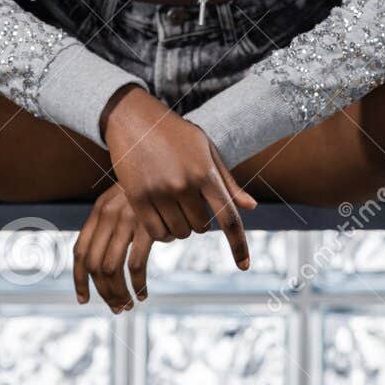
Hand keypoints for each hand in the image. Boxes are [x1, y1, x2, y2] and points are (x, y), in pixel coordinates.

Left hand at [73, 184, 155, 311]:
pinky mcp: (147, 227)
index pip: (79, 252)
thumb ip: (111, 225)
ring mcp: (127, 220)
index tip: (84, 299)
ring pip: (111, 269)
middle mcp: (108, 215)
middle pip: (94, 265)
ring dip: (118, 293)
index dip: (79, 280)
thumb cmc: (150, 190)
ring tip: (128, 305)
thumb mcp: (124, 201)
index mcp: (99, 211)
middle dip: (102, 292)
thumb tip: (104, 264)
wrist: (172, 166)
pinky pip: (135, 266)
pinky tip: (143, 294)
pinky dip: (137, 285)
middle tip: (116, 307)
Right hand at [101, 87, 257, 268]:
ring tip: (173, 206)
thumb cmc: (175, 134)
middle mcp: (184, 184)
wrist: (134, 118)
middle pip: (201, 228)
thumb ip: (227, 182)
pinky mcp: (137, 197)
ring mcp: (159, 192)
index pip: (229, 217)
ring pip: (179, 233)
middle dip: (199, 221)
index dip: (239, 244)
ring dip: (180, 227)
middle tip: (189, 203)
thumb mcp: (206, 150)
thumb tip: (251, 207)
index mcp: (206, 172)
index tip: (244, 265)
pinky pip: (155, 232)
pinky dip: (161, 232)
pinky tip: (160, 216)